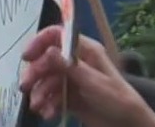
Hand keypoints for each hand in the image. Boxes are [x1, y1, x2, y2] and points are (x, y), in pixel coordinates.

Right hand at [19, 27, 154, 126]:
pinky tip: (48, 114)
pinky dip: (47, 104)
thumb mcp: (94, 82)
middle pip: (47, 60)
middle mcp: (76, 62)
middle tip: (25, 87)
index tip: (27, 56)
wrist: (128, 125)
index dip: (40, 42)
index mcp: (85, 51)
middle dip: (35, 73)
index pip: (58, 36)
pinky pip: (52, 97)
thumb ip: (70, 67)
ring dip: (40, 93)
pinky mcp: (70, 98)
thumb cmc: (117, 99)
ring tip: (38, 107)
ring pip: (47, 80)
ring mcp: (72, 80)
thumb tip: (49, 50)